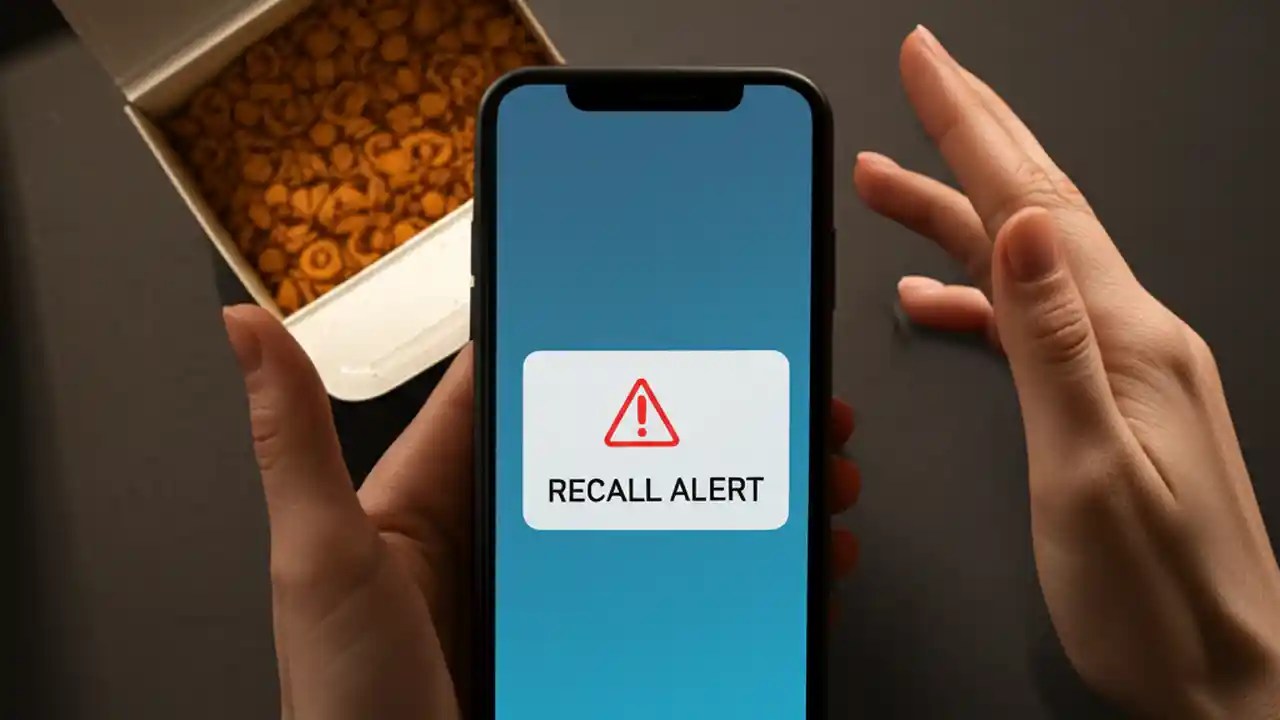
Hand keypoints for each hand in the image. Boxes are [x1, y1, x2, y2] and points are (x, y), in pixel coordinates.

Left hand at [222, 304, 861, 718]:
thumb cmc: (344, 702)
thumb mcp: (320, 560)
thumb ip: (294, 443)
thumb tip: (246, 326)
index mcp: (433, 497)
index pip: (512, 392)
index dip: (579, 343)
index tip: (644, 304)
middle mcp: (498, 538)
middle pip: (605, 452)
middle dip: (688, 416)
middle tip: (761, 395)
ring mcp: (551, 594)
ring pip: (651, 518)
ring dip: (728, 491)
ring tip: (803, 473)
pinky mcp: (589, 643)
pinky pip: (671, 593)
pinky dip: (730, 573)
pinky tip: (783, 561)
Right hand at [854, 26, 1279, 717]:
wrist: (1228, 672)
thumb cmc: (1159, 597)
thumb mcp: (1089, 468)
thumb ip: (1052, 342)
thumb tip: (1025, 227)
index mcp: (1124, 339)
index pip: (1033, 203)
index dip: (970, 126)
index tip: (927, 65)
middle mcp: (1132, 336)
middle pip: (1035, 208)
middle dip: (968, 137)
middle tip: (919, 81)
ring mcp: (1126, 364)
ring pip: (1026, 258)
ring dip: (957, 212)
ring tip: (890, 184)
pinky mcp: (1112, 398)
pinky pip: (1031, 318)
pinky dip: (976, 292)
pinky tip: (935, 297)